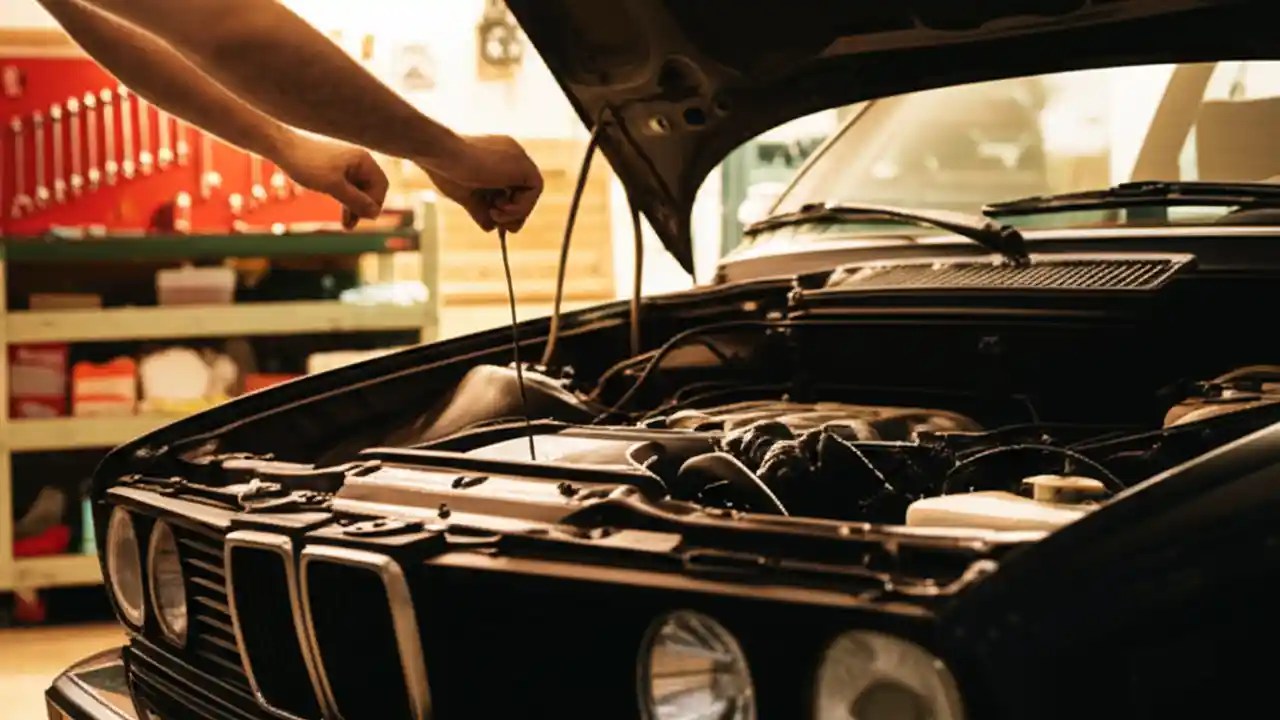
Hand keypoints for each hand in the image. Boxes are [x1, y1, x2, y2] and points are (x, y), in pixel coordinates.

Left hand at [274, 133, 387, 228]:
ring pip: (358, 191)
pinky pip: (348, 188)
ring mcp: (347, 165)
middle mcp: (358, 161)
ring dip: (354, 208)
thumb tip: (375, 214)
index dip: (374, 204)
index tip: (361, 218)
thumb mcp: (334, 186)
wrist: (282, 149)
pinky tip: (341, 216)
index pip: (380, 186)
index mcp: (363, 160)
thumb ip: (356, 200)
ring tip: (346, 227)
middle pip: (371, 190)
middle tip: (351, 226)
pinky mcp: (336, 169)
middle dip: (363, 208)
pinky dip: (345, 201)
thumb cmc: (308, 165)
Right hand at [417, 134, 542, 232]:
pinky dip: (521, 206)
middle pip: (524, 189)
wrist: (442, 154)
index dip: (506, 206)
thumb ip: (481, 210)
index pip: (511, 186)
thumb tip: (491, 228)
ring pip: (531, 190)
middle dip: (513, 212)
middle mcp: (511, 154)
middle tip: (497, 221)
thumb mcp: (466, 196)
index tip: (493, 217)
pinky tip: (501, 208)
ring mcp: (517, 156)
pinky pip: (535, 188)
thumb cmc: (447, 171)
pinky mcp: (522, 163)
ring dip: (516, 212)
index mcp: (496, 157)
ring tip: (495, 214)